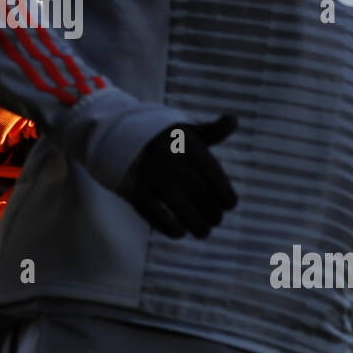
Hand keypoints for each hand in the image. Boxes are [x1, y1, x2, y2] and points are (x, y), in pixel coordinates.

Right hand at [116, 116, 237, 238]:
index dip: (227, 196)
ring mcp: (152, 177)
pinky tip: (180, 232)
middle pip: (201, 195)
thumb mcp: (187, 131)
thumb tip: (233, 120)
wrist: (119, 138)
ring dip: (197, 226)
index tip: (229, 205)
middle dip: (213, 214)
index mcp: (187, 145)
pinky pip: (156, 216)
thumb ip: (214, 131)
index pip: (215, 177)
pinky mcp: (135, 192)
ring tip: (202, 231)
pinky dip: (171, 229)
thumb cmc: (164, 139)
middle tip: (215, 220)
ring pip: (182, 209)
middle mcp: (171, 160)